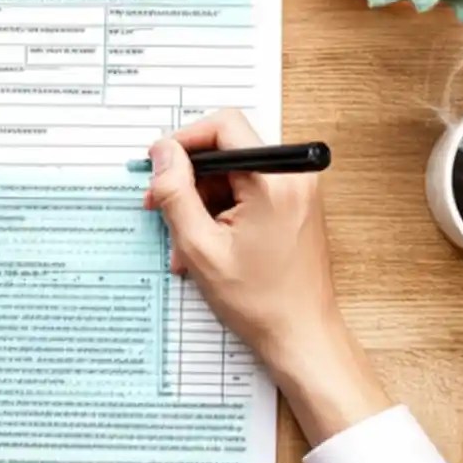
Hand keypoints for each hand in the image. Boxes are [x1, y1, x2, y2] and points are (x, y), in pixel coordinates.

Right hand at [145, 110, 390, 444]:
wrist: (302, 336)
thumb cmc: (261, 302)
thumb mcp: (200, 247)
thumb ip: (176, 193)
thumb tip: (163, 154)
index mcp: (274, 181)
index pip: (224, 126)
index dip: (184, 141)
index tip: (159, 164)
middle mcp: (293, 177)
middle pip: (227, 149)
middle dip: (189, 178)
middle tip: (162, 206)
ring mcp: (298, 191)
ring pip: (233, 174)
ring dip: (202, 201)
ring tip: (185, 242)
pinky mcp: (295, 205)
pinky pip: (248, 191)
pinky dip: (221, 212)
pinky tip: (206, 245)